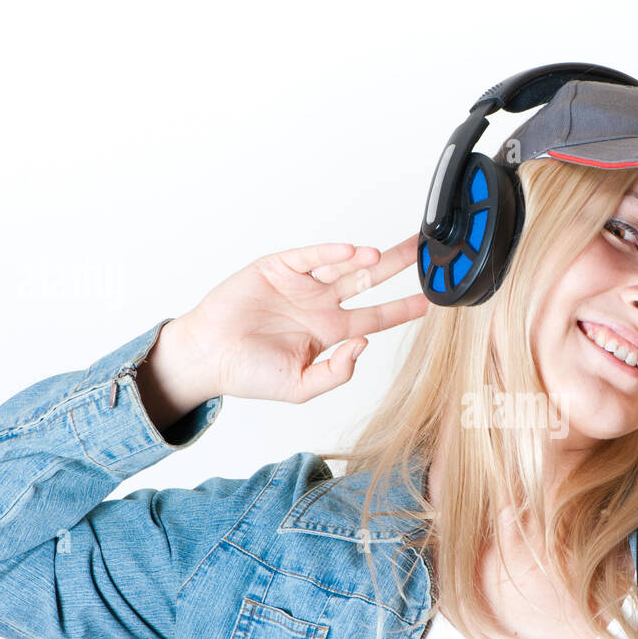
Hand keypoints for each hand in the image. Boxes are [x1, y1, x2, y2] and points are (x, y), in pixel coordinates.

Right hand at [161, 234, 429, 407]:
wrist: (208, 358)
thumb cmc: (250, 374)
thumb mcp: (302, 387)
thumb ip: (336, 372)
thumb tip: (364, 346)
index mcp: (330, 332)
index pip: (376, 317)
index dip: (402, 310)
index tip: (429, 303)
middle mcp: (320, 304)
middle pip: (368, 281)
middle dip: (397, 267)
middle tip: (424, 253)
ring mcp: (301, 284)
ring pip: (342, 265)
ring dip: (365, 259)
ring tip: (385, 255)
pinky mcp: (278, 268)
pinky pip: (309, 257)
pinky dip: (329, 253)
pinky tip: (349, 252)